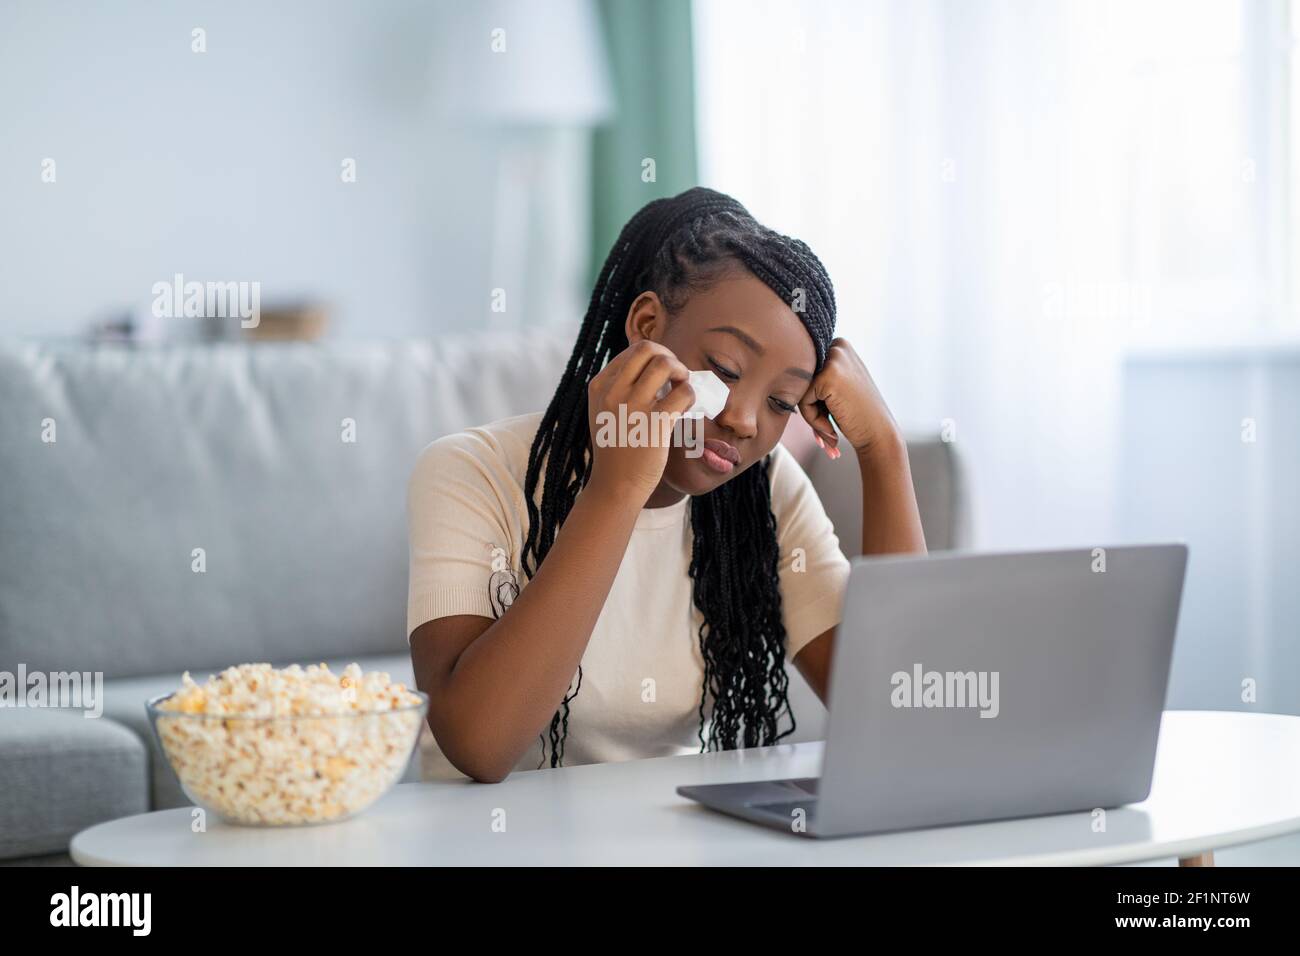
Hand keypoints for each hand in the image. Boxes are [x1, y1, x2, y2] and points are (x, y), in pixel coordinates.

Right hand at [586, 340, 694, 501]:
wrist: (615, 486)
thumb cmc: (616, 450)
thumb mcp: (604, 413)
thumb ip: (619, 388)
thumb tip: (655, 364)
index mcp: (600, 386)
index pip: (632, 351)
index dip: (655, 357)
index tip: (663, 375)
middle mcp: (612, 391)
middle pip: (648, 348)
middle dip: (669, 357)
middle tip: (676, 376)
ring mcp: (632, 406)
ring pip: (665, 364)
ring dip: (682, 372)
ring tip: (682, 388)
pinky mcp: (654, 423)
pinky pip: (683, 392)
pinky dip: (691, 395)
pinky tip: (686, 408)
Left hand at [798, 337, 902, 460]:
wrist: (879, 435)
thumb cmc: (857, 414)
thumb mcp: (841, 383)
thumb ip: (819, 372)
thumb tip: (783, 365)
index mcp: (840, 344)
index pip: (805, 369)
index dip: (813, 395)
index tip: (830, 411)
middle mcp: (838, 346)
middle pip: (801, 378)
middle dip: (811, 404)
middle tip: (829, 423)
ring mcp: (835, 359)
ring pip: (800, 389)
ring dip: (812, 414)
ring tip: (831, 426)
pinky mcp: (828, 376)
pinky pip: (802, 401)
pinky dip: (813, 419)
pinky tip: (832, 427)